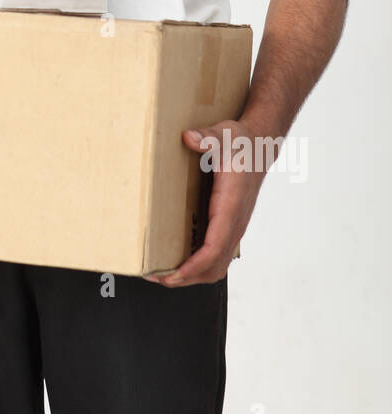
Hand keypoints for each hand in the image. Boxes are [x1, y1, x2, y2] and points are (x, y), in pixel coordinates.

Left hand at [143, 119, 274, 287]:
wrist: (258, 147)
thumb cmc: (240, 143)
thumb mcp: (224, 135)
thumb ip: (208, 137)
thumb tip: (190, 138)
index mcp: (231, 205)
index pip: (215, 247)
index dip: (194, 265)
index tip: (173, 275)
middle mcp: (234, 222)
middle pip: (215, 266)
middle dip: (186, 278)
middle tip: (155, 276)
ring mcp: (233, 227)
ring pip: (217, 265)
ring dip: (191, 276)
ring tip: (162, 275)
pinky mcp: (228, 227)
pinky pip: (216, 256)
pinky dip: (197, 266)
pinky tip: (177, 261)